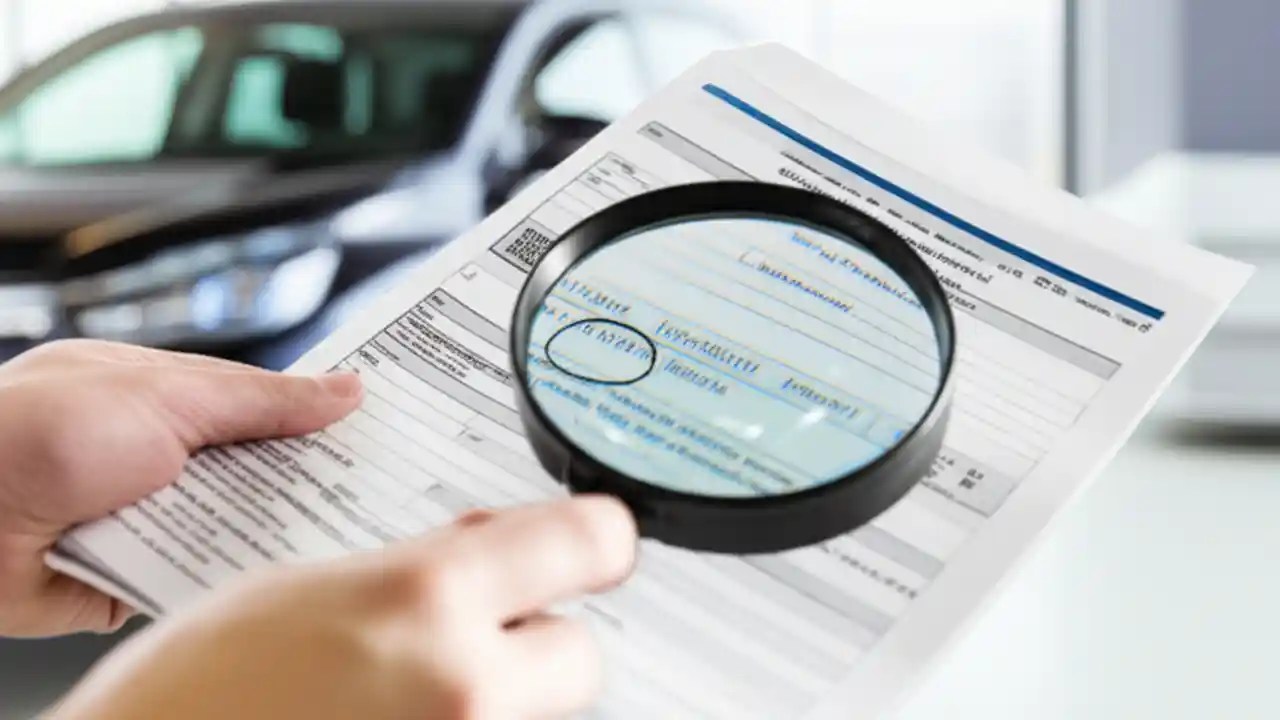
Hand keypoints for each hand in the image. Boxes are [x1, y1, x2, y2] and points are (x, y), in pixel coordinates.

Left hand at [0, 340, 362, 636]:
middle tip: (378, 488)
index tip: (378, 429)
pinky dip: (224, 579)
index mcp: (160, 398)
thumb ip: (261, 399)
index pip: (259, 404)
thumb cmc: (34, 430)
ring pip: (231, 528)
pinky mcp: (128, 577)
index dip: (317, 417)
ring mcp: (141, 517)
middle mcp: (154, 457)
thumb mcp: (168, 397)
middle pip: (253, 471)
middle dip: (305, 481)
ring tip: (342, 532)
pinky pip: (195, 579)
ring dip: (266, 533)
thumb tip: (343, 390)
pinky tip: (272, 578)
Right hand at [52, 497, 636, 719]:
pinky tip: (394, 716)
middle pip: (582, 655)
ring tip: (411, 686)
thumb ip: (415, 566)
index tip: (593, 543)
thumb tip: (489, 551)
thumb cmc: (187, 691)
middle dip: (541, 639)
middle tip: (481, 633)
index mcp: (422, 598)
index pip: (590, 543)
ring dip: (499, 692)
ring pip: (539, 713)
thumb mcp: (302, 584)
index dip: (597, 538)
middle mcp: (459, 685)